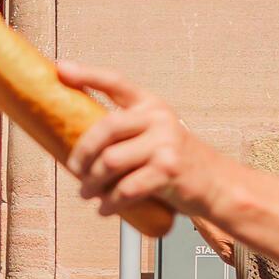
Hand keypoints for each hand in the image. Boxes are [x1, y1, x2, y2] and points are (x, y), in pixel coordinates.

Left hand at [58, 63, 215, 216]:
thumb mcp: (155, 135)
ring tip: (87, 193)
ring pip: (110, 162)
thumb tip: (76, 146)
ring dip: (92, 183)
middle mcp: (158, 118)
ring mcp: (165, 143)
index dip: (87, 75)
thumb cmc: (176, 162)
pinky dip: (109, 203)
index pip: (115, 82)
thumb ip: (126, 133)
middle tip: (75, 170)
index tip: (61, 70)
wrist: (217, 183)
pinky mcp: (168, 170)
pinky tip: (105, 209)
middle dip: (82, 153)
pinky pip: (125, 189)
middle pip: (105, 129)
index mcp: (151, 105)